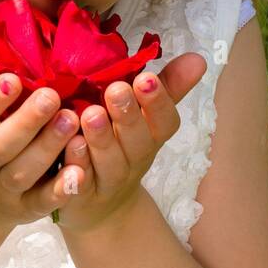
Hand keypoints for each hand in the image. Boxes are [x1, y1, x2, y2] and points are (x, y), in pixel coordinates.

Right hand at [0, 59, 83, 232]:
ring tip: (72, 120)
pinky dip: (60, 189)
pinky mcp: (27, 209)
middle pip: (0, 147)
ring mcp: (4, 190)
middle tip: (51, 96)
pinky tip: (79, 171)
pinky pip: (43, 201)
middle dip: (26, 122)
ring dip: (47, 148)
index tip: (13, 78)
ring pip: (23, 173)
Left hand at [54, 52, 208, 234]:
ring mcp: (107, 182)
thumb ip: (166, 87)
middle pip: (137, 142)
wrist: (100, 209)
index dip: (157, 103)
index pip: (165, 123)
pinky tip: (68, 147)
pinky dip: (74, 170)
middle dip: (128, 115)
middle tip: (116, 90)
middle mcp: (133, 161)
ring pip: (108, 164)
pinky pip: (78, 187)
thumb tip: (199, 58)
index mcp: (150, 137)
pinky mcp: (79, 198)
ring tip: (90, 114)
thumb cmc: (122, 147)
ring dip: (101, 140)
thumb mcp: (146, 118)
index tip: (146, 78)